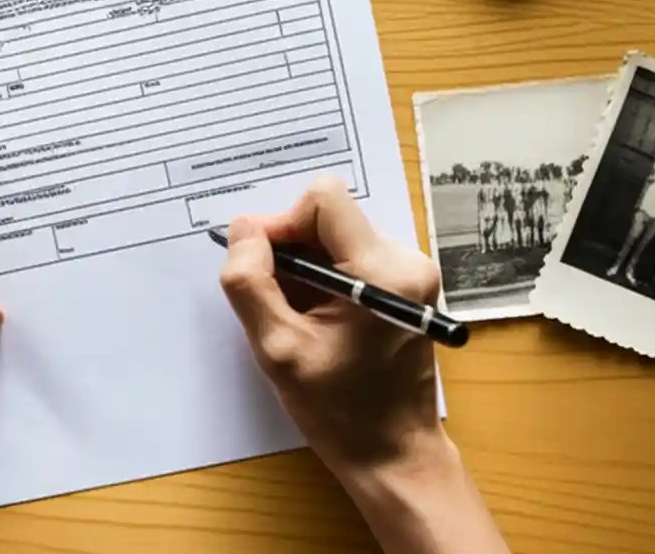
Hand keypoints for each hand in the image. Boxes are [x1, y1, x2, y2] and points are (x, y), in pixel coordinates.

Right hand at [219, 177, 507, 552]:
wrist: (394, 454)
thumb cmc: (340, 410)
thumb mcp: (278, 349)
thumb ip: (251, 283)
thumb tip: (242, 231)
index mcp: (383, 272)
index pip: (323, 199)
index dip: (280, 223)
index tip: (259, 263)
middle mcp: (407, 261)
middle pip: (330, 216)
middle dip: (290, 248)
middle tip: (272, 296)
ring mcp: (411, 273)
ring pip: (337, 236)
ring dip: (304, 265)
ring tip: (295, 314)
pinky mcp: (407, 286)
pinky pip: (351, 256)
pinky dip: (323, 277)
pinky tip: (315, 317)